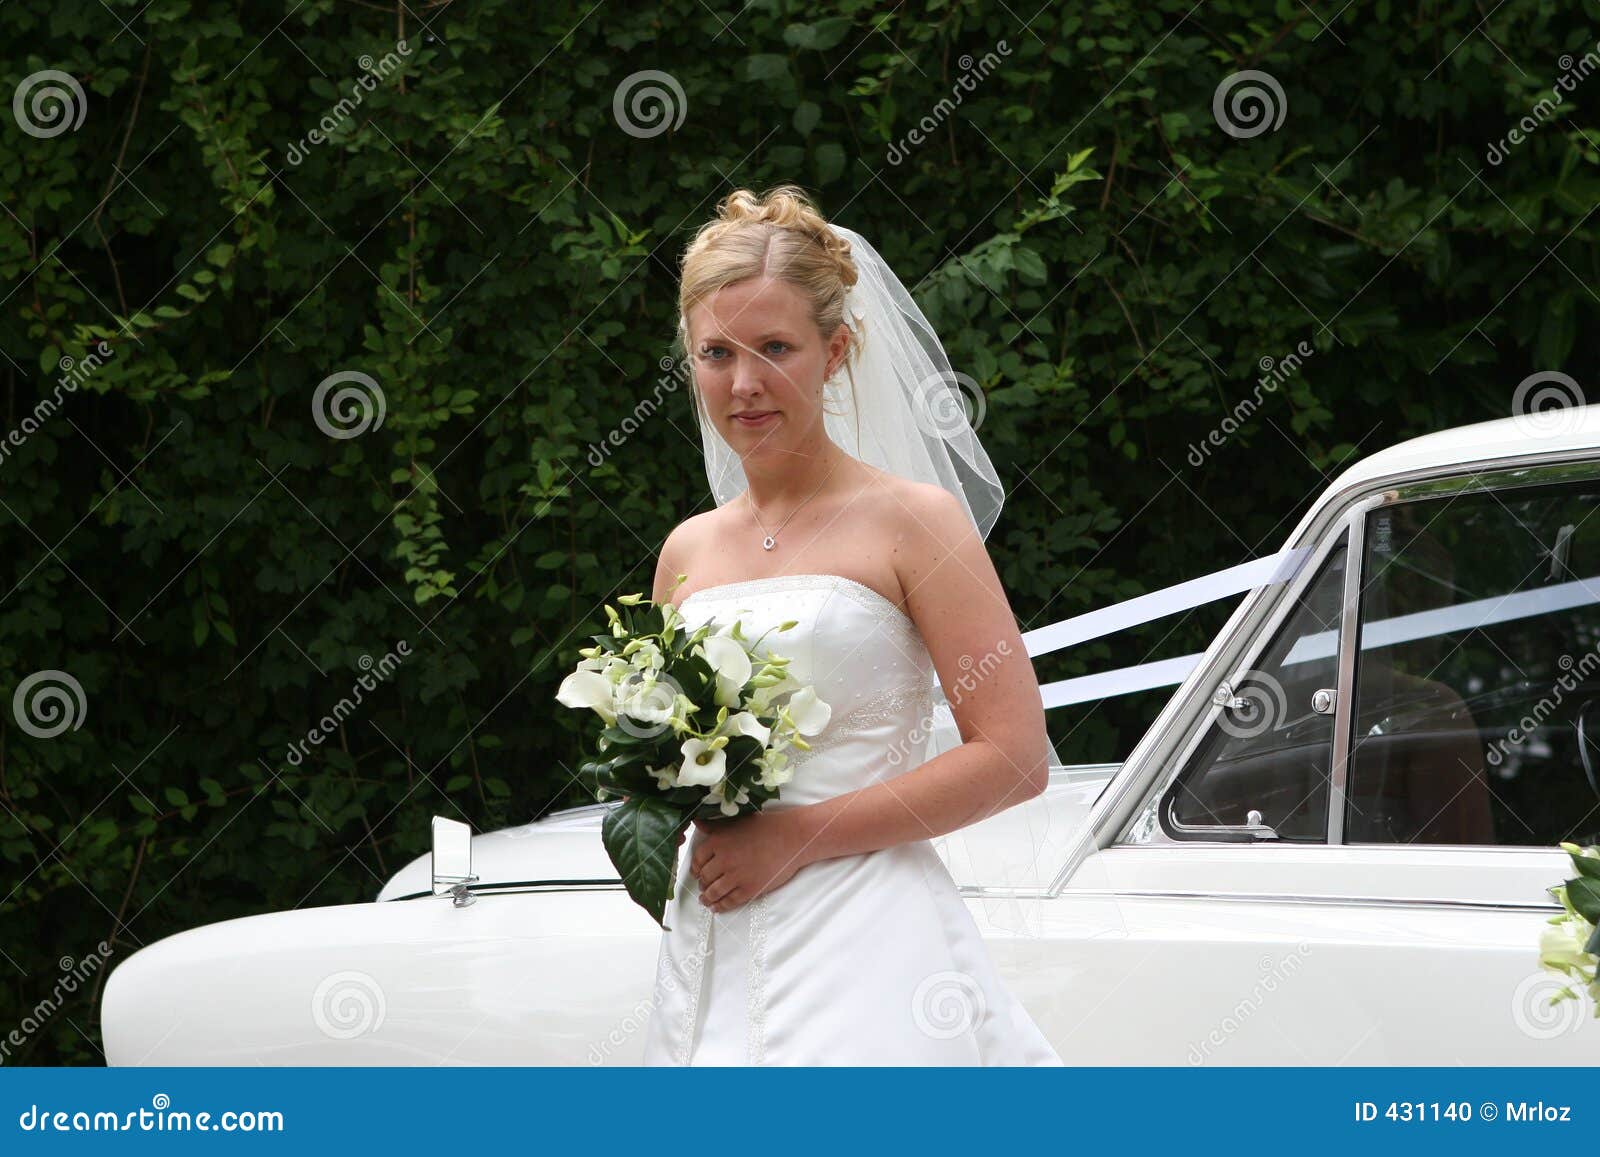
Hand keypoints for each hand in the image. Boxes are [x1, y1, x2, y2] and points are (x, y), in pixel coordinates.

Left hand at [689, 808, 812, 912]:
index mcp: (718, 841)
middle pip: (704, 877)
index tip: (697, 873)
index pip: (697, 859)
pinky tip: (717, 908)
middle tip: (702, 887)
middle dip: (702, 884)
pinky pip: (730, 902)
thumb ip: (714, 826)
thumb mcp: (737, 822)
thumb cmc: (766, 827)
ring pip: (714, 892)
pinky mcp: (750, 889)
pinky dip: (721, 906)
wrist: (791, 838)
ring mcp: (736, 876)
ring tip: (705, 900)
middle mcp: (724, 859)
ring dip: (707, 898)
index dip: (696, 868)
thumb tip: (696, 821)